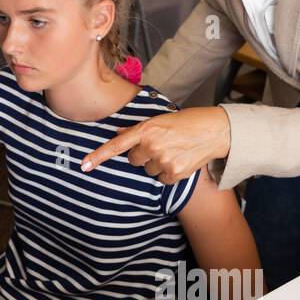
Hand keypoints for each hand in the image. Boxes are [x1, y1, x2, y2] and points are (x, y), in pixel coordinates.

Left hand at [79, 106, 229, 183]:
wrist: (215, 131)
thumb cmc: (187, 122)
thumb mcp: (160, 119)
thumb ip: (138, 129)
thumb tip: (117, 133)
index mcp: (146, 129)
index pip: (116, 145)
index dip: (98, 156)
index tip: (84, 165)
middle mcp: (152, 146)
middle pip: (133, 160)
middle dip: (142, 154)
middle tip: (160, 145)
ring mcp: (163, 161)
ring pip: (147, 170)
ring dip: (156, 163)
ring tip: (173, 151)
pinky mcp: (174, 174)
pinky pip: (161, 179)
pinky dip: (168, 173)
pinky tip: (179, 160)